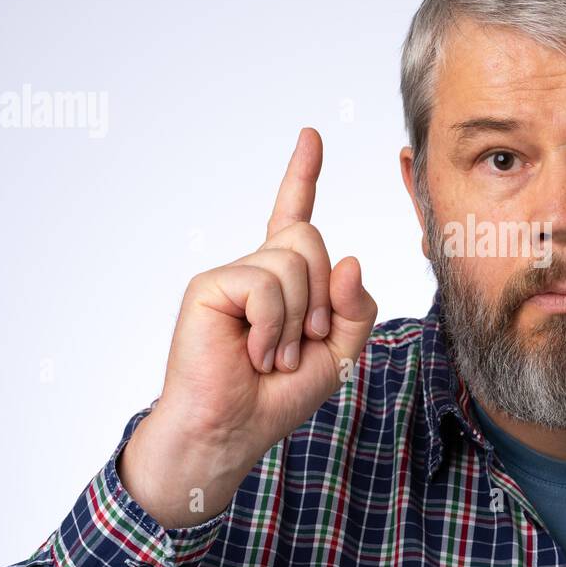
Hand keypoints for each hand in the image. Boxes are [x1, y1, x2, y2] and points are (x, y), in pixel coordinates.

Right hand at [119, 127, 376, 527]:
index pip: (294, 215)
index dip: (302, 174)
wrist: (233, 430)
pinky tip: (253, 353)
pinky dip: (272, 325)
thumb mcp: (339, 352)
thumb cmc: (277, 394)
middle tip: (301, 344)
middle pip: (312, 239)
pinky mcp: (210, 286)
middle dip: (321, 298)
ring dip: (297, 320)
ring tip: (273, 354)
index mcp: (285, 279)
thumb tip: (349, 259)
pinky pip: (266, 284)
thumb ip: (355, 308)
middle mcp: (257, 268)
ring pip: (294, 260)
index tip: (310, 136)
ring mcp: (232, 274)